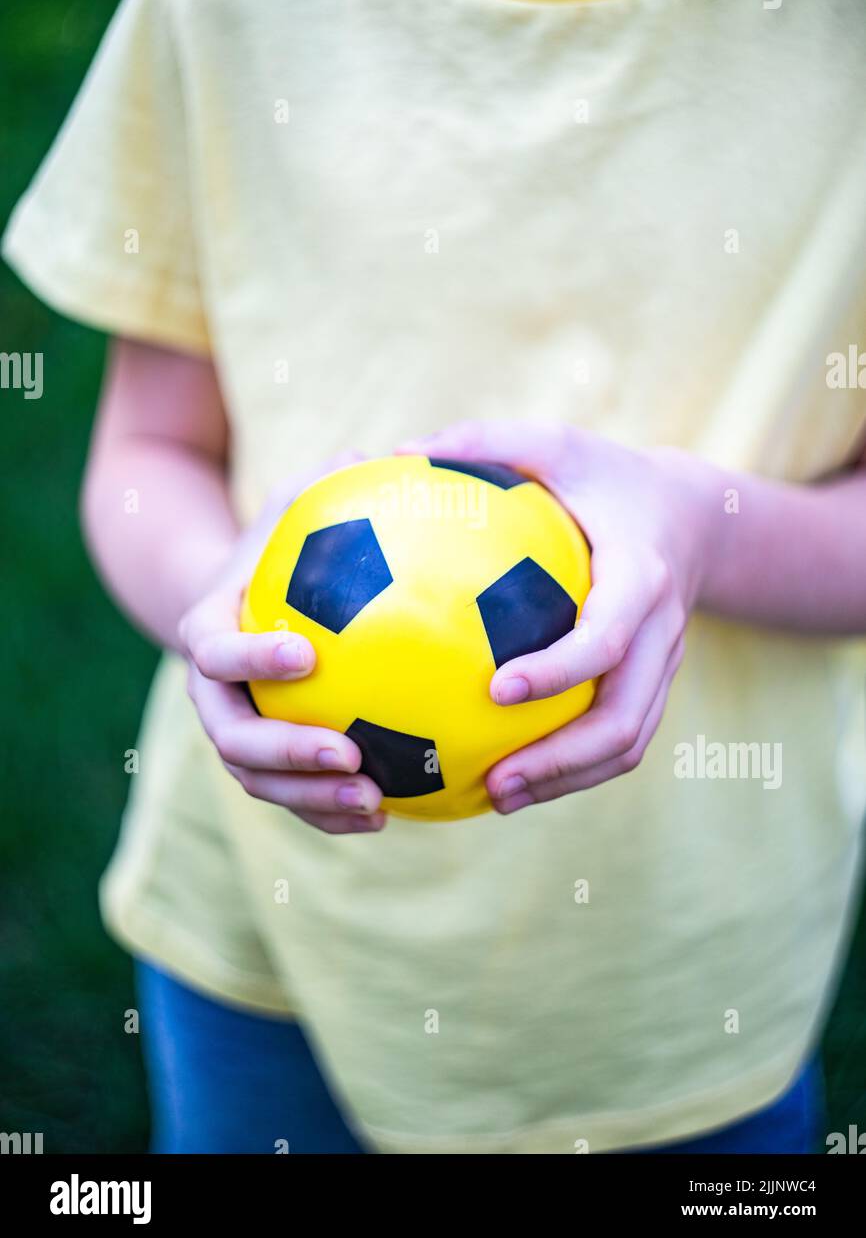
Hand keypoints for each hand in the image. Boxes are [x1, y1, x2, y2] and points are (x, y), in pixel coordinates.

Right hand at [178, 455, 386, 834]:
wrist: (246, 606)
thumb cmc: (283, 550)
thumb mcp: (296, 509)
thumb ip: (327, 486)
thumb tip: (386, 452)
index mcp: (209, 631)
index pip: (217, 652)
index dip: (253, 658)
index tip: (307, 655)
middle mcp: (211, 693)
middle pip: (232, 738)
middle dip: (288, 755)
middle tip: (351, 755)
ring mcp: (236, 734)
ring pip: (260, 781)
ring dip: (313, 800)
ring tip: (376, 803)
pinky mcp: (266, 764)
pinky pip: (293, 799)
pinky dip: (331, 813)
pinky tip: (389, 813)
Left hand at [402, 422, 716, 814]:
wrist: (692, 515)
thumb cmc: (606, 475)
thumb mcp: (557, 444)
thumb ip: (487, 441)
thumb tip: (401, 448)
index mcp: (642, 576)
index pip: (609, 637)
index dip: (559, 671)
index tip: (497, 690)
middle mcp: (664, 632)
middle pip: (627, 719)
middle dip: (562, 761)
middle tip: (493, 783)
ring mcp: (665, 667)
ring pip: (628, 744)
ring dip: (565, 780)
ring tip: (494, 796)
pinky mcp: (652, 686)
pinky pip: (618, 739)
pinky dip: (570, 768)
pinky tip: (506, 774)